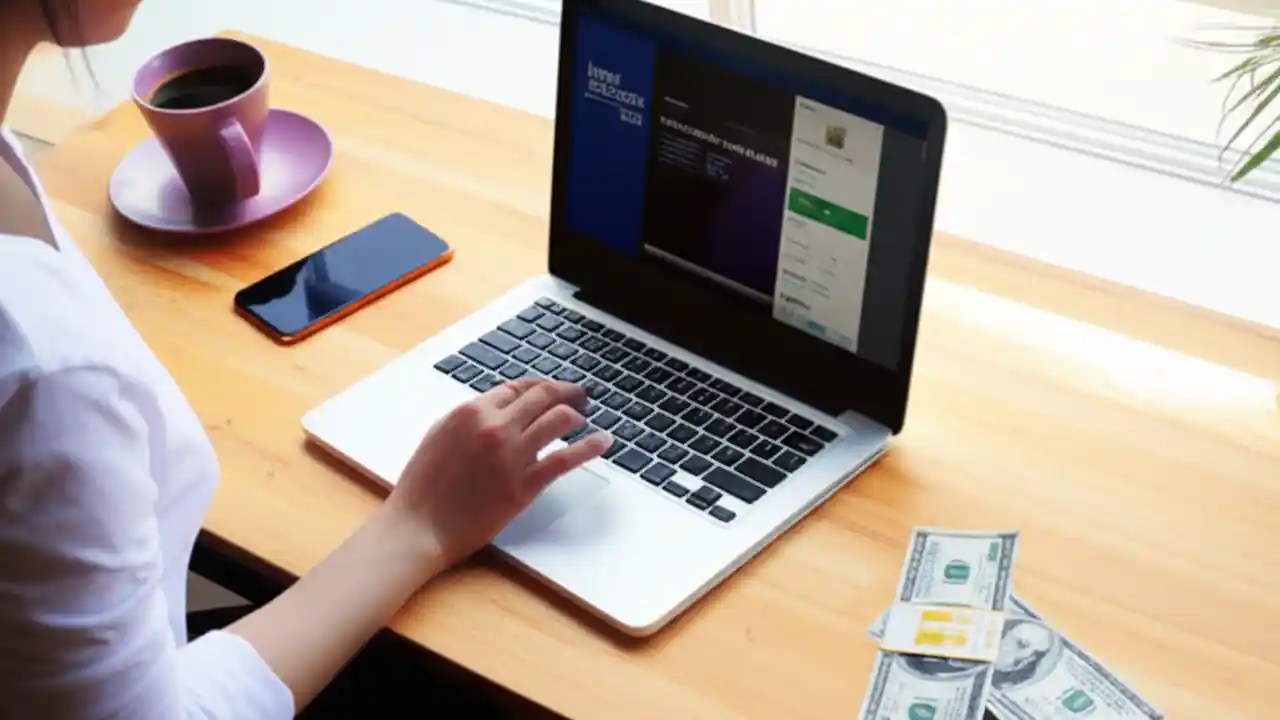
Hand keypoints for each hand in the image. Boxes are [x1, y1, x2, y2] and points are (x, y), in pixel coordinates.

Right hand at [382, 379, 611, 570]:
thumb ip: (469, 420)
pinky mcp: (524, 486)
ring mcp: (511, 455)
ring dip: (577, 414)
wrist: (417, 527)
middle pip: (543, 396)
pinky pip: (565, 459)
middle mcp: (494, 426)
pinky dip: (589, 446)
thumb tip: (498, 409)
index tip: (549, 390)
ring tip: (584, 419)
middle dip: (565, 391)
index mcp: (470, 411)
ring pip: (559, 419)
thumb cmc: (421, 487)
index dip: (538, 387)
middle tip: (579, 394)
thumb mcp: (439, 437)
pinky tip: (602, 442)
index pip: (516, 388)